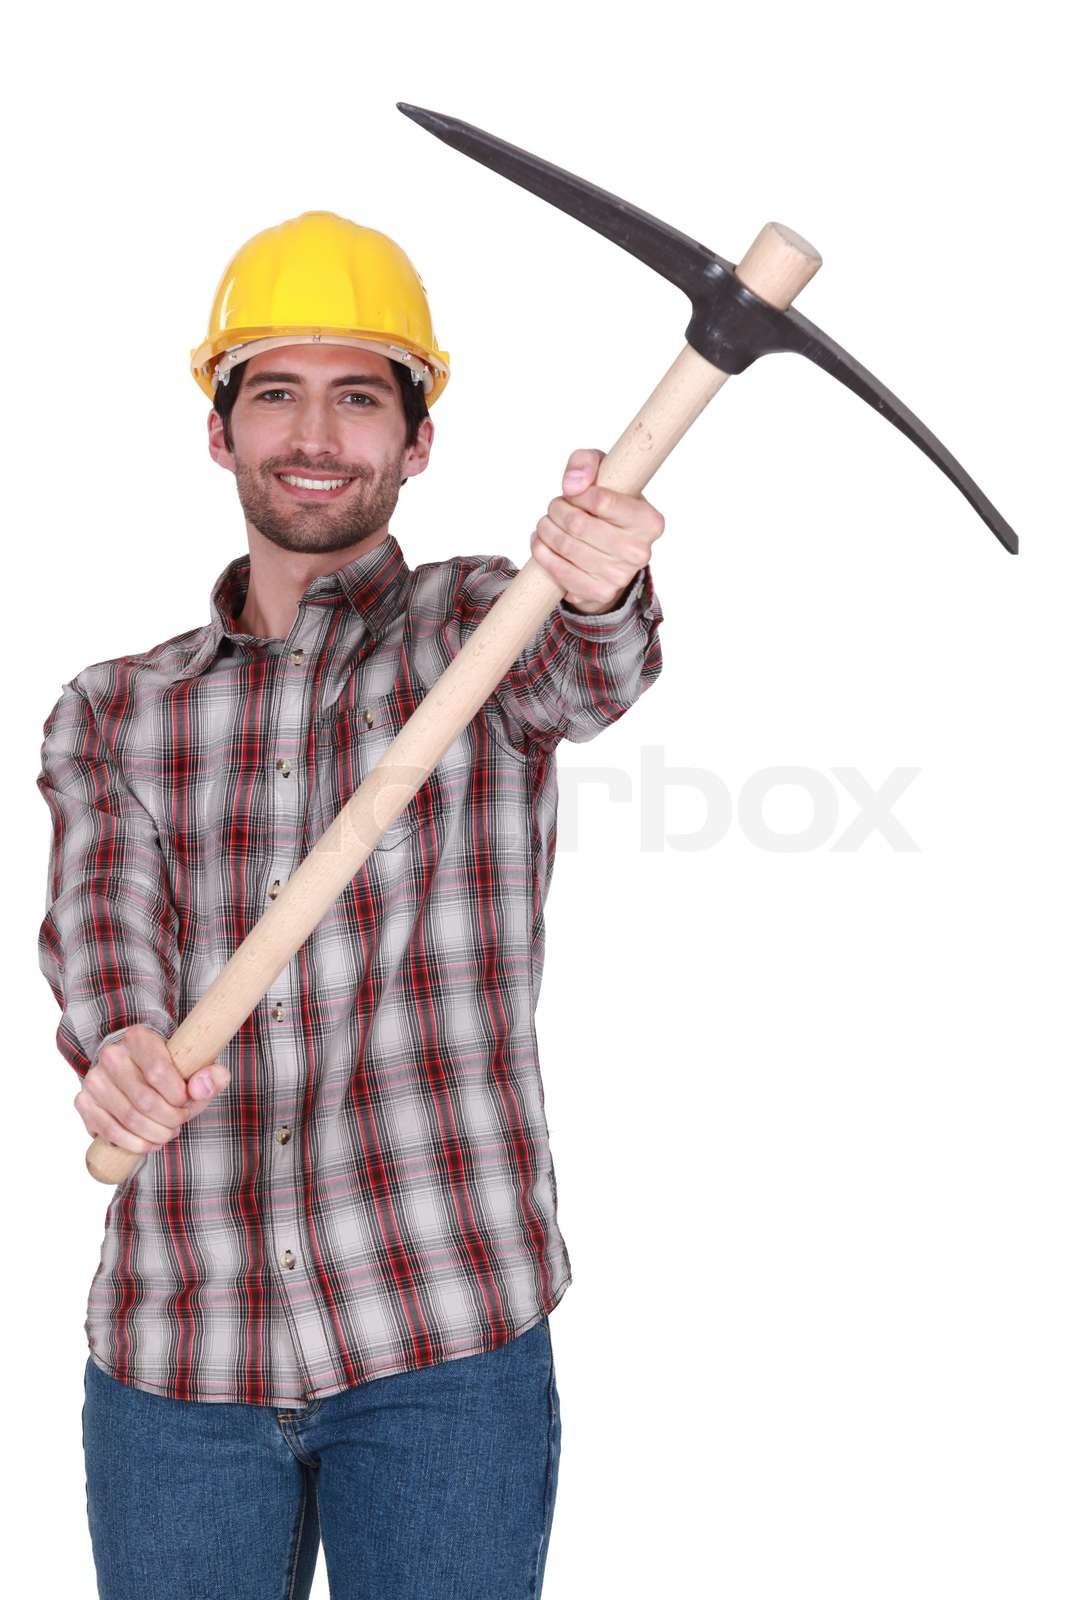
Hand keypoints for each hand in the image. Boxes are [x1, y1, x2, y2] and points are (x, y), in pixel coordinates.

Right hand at [74, 1024, 230, 1155]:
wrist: (141, 1075)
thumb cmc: (173, 1072)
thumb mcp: (198, 1069)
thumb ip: (212, 1075)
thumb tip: (201, 1088)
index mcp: (139, 1037)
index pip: (158, 1072)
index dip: (177, 1096)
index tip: (186, 1103)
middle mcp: (111, 1054)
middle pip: (144, 1100)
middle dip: (169, 1120)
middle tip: (179, 1122)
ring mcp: (94, 1079)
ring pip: (129, 1118)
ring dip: (154, 1134)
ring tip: (166, 1133)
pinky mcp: (83, 1102)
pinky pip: (109, 1131)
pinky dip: (133, 1143)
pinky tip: (148, 1143)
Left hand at [531, 448, 665, 613]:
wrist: (612, 552)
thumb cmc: (608, 506)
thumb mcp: (603, 473)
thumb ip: (586, 462)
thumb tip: (572, 486)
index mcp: (649, 521)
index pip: (601, 500)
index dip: (577, 494)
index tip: (571, 494)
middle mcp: (639, 551)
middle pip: (578, 524)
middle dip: (556, 511)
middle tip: (554, 508)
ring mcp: (620, 575)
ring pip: (566, 547)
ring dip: (546, 531)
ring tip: (546, 523)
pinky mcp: (599, 592)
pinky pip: (560, 572)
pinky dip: (543, 554)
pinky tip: (541, 543)